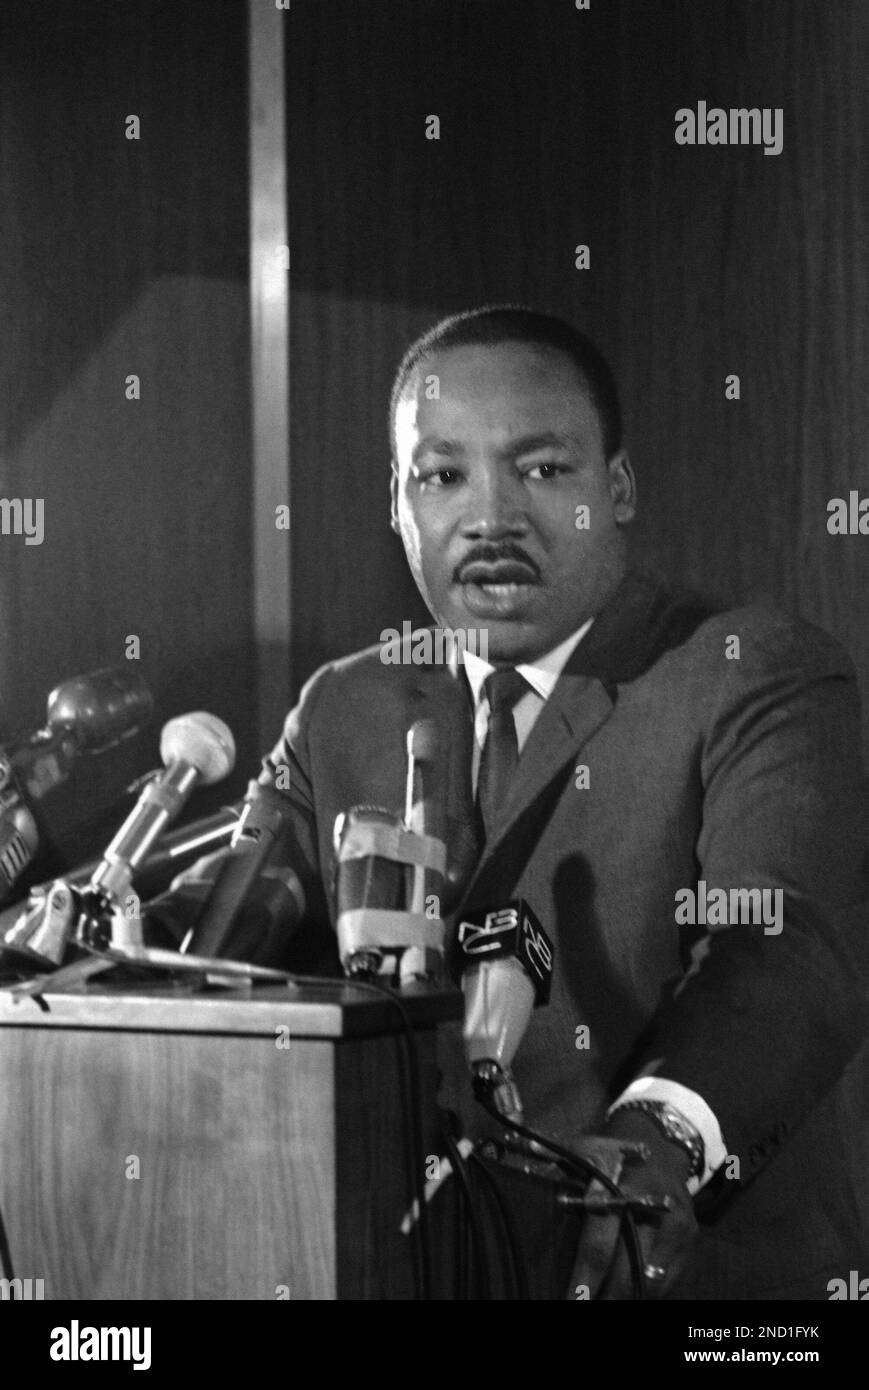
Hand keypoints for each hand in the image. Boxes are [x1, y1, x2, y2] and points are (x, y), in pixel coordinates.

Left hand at [566, 1109, 698, 1299]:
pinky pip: (667, 1278)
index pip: (599, 1245)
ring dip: (625, 1296)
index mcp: (618, 1187)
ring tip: (604, 1300)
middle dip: (604, 1296)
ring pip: (649, 1280)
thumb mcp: (583, 1155)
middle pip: (625, 1270)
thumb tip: (533, 1195)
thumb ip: (560, 1177)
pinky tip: (628, 1291)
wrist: (660, 1146)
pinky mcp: (689, 1236)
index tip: (572, 1299)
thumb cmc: (611, 1155)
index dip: (585, 1279)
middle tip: (585, 1305)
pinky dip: (647, 1289)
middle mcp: (650, 1207)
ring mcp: (674, 1224)